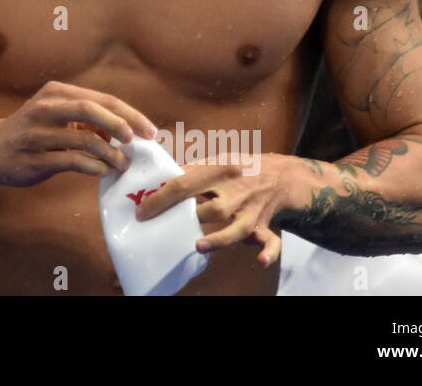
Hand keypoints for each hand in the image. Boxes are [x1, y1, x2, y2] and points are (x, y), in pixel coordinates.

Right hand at [0, 81, 156, 187]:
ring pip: (86, 140)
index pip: (102, 99)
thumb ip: (86, 118)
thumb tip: (125, 131)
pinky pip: (74, 162)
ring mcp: (39, 134)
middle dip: (122, 125)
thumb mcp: (56, 114)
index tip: (149, 131)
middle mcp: (46, 108)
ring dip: (112, 154)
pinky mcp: (36, 159)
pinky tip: (103, 172)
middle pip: (92, 110)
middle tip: (137, 142)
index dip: (129, 115)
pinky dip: (96, 167)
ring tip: (122, 164)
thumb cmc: (32, 131)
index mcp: (56, 92)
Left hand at [135, 153, 291, 266]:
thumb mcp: (216, 160)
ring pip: (237, 228)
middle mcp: (236, 193)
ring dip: (219, 239)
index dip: (161, 199)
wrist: (279, 176)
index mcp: (219, 173)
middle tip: (163, 225)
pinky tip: (260, 260)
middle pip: (213, 208)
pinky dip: (267, 251)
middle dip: (189, 216)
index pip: (185, 185)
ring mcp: (251, 212)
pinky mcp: (263, 226)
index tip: (142, 212)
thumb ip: (190, 171)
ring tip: (198, 245)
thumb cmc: (239, 168)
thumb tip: (158, 180)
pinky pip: (271, 241)